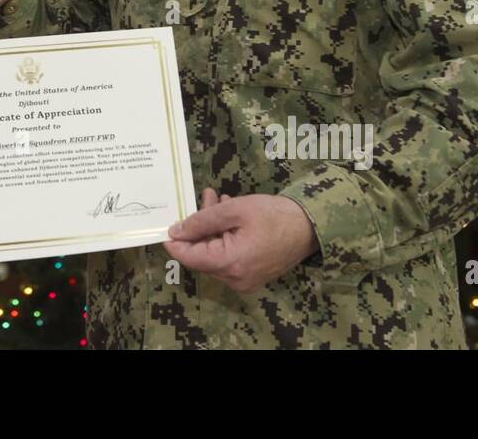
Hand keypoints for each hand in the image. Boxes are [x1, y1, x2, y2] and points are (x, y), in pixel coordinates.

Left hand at [162, 191, 318, 293]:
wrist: (311, 226)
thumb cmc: (274, 215)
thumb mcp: (234, 210)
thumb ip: (201, 221)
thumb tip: (175, 232)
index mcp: (229, 264)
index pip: (189, 258)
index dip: (175, 241)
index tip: (166, 224)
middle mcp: (235, 279)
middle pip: (203, 254)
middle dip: (199, 226)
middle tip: (204, 197)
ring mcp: (245, 280)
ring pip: (215, 253)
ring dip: (212, 228)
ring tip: (217, 199)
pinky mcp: (253, 275)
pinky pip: (229, 257)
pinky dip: (225, 237)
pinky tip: (229, 214)